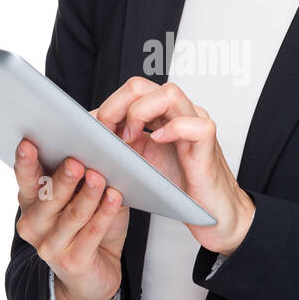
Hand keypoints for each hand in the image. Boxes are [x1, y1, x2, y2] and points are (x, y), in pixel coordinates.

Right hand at [13, 136, 128, 299]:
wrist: (93, 276)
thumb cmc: (87, 228)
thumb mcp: (80, 198)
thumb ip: (82, 176)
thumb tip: (99, 146)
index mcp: (31, 203)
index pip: (25, 179)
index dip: (26, 162)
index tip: (29, 143)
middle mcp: (34, 225)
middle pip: (49, 197)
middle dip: (63, 179)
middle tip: (76, 162)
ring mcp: (50, 246)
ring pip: (73, 215)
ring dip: (88, 195)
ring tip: (99, 177)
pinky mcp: (72, 262)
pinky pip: (92, 233)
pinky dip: (105, 213)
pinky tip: (115, 198)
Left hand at [93, 77, 255, 253]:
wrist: (211, 213)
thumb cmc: (179, 188)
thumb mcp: (140, 162)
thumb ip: (120, 144)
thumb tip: (87, 134)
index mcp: (162, 114)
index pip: (131, 90)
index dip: (109, 106)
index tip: (95, 131)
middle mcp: (179, 113)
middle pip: (143, 86)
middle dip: (117, 106)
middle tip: (107, 133)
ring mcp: (196, 124)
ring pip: (169, 94)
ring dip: (140, 113)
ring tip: (130, 137)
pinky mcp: (208, 144)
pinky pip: (194, 125)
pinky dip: (172, 130)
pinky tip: (157, 142)